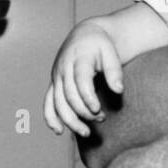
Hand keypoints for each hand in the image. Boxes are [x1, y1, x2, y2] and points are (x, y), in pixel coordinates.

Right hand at [44, 20, 123, 136]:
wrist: (84, 35)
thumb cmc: (101, 45)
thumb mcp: (111, 52)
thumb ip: (115, 71)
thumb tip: (118, 90)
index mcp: (79, 58)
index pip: (80, 81)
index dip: (88, 97)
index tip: (98, 109)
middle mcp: (64, 68)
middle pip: (69, 95)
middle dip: (84, 111)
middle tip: (102, 119)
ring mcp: (57, 77)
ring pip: (57, 103)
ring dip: (70, 120)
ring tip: (86, 133)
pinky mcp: (54, 84)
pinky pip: (48, 103)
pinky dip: (51, 117)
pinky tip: (59, 131)